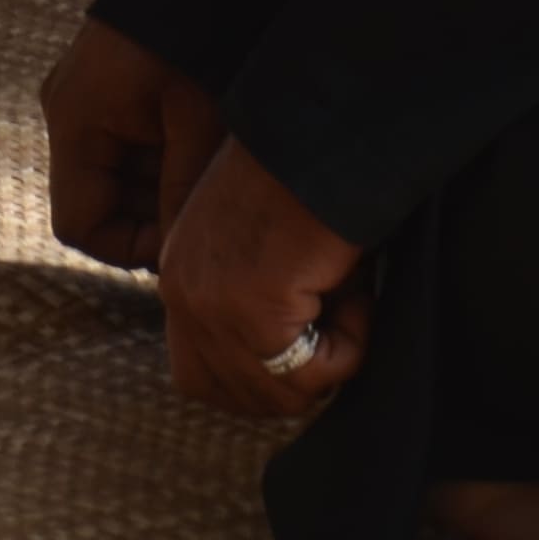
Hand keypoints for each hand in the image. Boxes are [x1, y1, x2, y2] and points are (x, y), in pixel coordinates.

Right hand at [39, 16, 223, 269]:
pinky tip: (206, 146)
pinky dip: (165, 160)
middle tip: (212, 212)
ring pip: (118, 177)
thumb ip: (183, 198)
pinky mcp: (109, 84)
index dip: (132, 249)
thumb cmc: (205, 37)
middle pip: (98, 201)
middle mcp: (67, 111)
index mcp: (75, 121)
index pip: (79, 225)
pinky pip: (129, 144)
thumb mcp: (202, 127)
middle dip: (152, 218)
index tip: (190, 243)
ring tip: (215, 174)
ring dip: (162, 188)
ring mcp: (86, 95)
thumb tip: (184, 263)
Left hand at [157, 135, 370, 417]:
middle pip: (235, 397)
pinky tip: (357, 295)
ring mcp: (211, 308)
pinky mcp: (251, 314)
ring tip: (347, 301)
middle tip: (335, 328)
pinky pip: (314, 374)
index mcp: (181, 280)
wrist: (318, 142)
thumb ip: (258, 313)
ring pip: (279, 393)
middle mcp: (183, 298)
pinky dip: (350, 349)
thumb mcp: (263, 259)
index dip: (260, 379)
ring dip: (328, 363)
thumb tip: (295, 374)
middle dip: (295, 383)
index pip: (198, 377)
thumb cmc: (307, 189)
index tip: (306, 340)